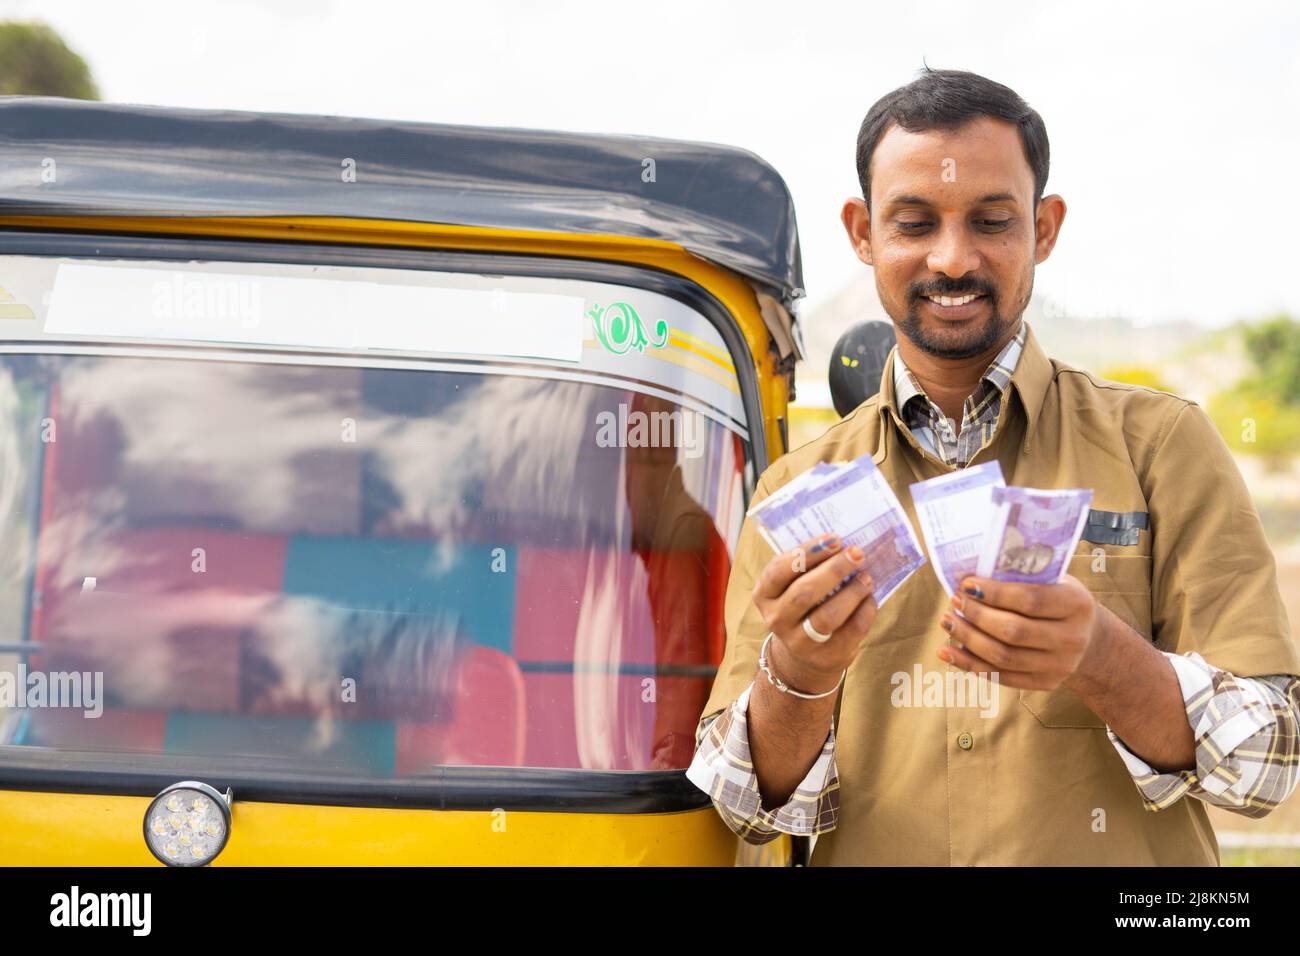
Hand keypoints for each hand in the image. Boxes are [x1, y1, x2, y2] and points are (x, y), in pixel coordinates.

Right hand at [751, 533, 877, 693]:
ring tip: (865, 577)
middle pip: (805, 592)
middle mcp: (777, 620)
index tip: (834, 539)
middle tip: (856, 553)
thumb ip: (807, 568)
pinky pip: (851, 630)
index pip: (779, 570)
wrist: (803, 655)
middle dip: (834, 569)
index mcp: (764, 595)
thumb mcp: (791, 587)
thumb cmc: (802, 607)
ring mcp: (800, 642)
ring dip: (852, 592)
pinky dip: (865, 610)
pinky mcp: (827, 656)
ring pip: (829, 615)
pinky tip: (869, 597)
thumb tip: (843, 545)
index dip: (808, 553)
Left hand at [936, 574, 1101, 690]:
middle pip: (1013, 631)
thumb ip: (1021, 577)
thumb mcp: (1052, 581)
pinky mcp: (1045, 683)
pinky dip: (969, 664)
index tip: (966, 584)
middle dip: (976, 616)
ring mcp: (1060, 665)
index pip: (1029, 600)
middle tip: (954, 601)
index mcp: (1076, 604)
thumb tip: (969, 577)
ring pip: (1003, 656)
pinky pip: (1001, 677)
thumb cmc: (1057, 599)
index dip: (993, 593)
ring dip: (967, 639)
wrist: (1088, 638)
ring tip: (947, 621)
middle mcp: (1073, 638)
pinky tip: (947, 651)